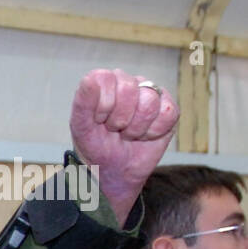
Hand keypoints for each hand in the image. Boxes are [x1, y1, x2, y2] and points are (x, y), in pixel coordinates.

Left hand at [69, 68, 178, 224]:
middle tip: (114, 129)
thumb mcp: (81, 127)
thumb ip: (82, 102)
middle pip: (129, 90)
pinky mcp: (169, 108)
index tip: (98, 120)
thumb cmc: (95, 145)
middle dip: (119, 119)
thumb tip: (91, 78)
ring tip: (128, 133)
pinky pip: (167, 114)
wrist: (114, 170)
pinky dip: (153, 132)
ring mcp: (150, 93)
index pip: (105, 79)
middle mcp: (128, 82)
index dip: (102, 105)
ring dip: (135, 128)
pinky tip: (144, 135)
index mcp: (103, 82)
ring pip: (149, 104)